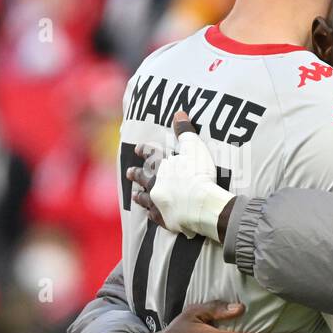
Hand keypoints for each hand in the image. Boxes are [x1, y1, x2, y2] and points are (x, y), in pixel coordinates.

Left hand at [127, 112, 231, 239]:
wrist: (202, 204)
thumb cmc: (200, 174)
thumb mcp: (195, 147)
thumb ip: (185, 131)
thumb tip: (178, 113)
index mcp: (162, 166)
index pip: (150, 155)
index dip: (143, 151)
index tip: (137, 149)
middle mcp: (156, 184)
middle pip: (143, 177)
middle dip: (136, 174)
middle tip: (129, 173)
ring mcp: (158, 202)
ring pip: (145, 198)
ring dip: (140, 196)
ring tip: (135, 195)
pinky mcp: (165, 219)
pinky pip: (155, 216)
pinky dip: (152, 214)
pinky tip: (150, 214)